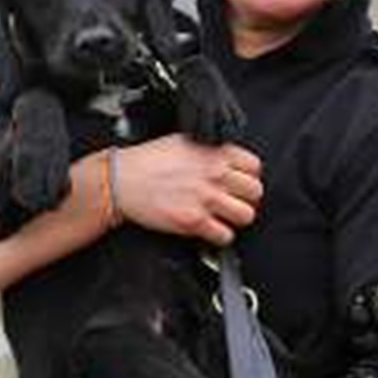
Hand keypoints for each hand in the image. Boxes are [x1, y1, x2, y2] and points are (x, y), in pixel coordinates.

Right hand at [111, 135, 262, 245]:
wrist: (122, 180)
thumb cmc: (148, 160)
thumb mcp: (184, 141)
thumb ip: (211, 151)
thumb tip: (228, 161)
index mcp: (214, 153)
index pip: (254, 167)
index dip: (248, 177)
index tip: (240, 183)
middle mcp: (214, 174)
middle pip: (255, 192)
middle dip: (245, 199)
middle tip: (232, 202)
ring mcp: (205, 199)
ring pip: (246, 215)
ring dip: (236, 218)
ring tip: (223, 217)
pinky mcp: (194, 221)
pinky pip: (225, 236)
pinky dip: (220, 236)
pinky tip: (210, 229)